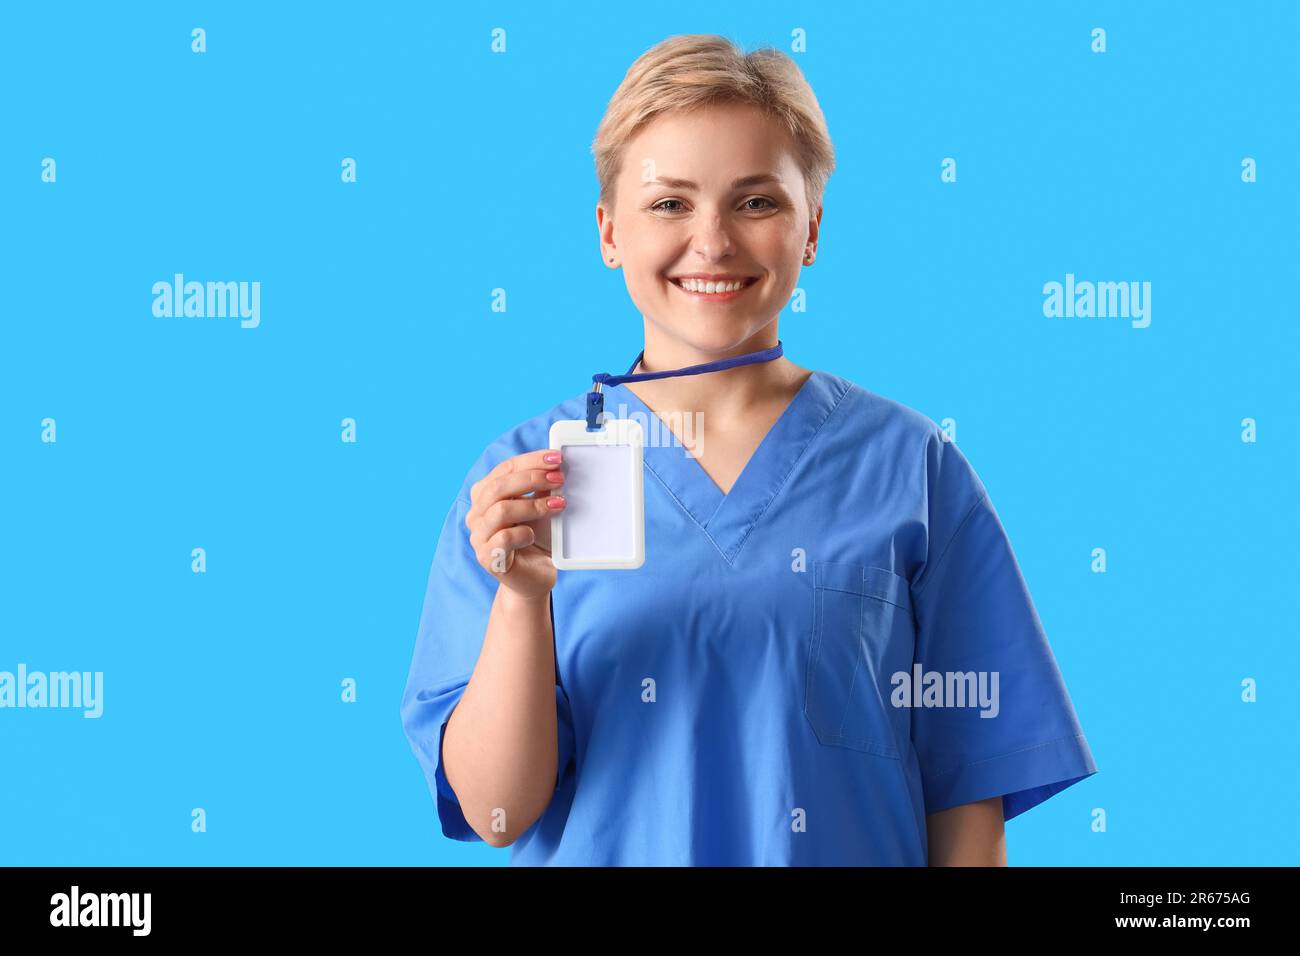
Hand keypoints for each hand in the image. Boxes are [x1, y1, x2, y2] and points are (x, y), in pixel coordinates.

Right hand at [465, 449, 565, 598]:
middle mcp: (477, 514)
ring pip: (500, 511)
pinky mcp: (487, 558)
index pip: (504, 469)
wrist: (534, 578)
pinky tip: (534, 536)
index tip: (556, 458)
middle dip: (532, 478)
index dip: (530, 461)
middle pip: (499, 487)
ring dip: (533, 505)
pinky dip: (523, 533)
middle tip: (559, 479)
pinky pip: (503, 538)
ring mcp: (478, 536)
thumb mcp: (541, 508)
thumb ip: (542, 488)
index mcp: (486, 496)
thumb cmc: (537, 540)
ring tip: (558, 504)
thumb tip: (557, 465)